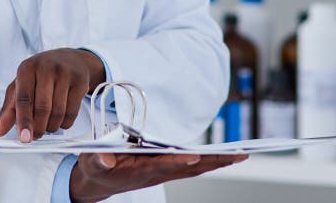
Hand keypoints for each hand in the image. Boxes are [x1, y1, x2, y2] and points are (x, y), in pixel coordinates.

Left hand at [0, 48, 105, 141]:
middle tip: (36, 135)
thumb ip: (10, 109)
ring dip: (52, 127)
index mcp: (27, 68)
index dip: (24, 121)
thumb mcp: (21, 85)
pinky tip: (61, 120)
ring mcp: (65, 73)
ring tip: (48, 126)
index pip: (24, 99)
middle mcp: (46, 67)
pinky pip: (73, 112)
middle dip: (39, 128)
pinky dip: (65, 123)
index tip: (25, 138)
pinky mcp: (80, 81)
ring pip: (58, 112)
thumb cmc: (41, 74)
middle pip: (42, 108)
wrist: (70, 59)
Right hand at [69, 153, 247, 202]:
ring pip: (196, 168)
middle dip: (214, 161)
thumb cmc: (97, 168)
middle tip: (240, 154)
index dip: (178, 160)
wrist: (99, 182)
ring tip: (242, 154)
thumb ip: (99, 160)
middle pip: (190, 167)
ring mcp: (165, 172)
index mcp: (140, 169)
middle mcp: (158, 172)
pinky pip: (194, 166)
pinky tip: (225, 157)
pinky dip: (211, 162)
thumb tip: (104, 159)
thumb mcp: (93, 162)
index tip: (194, 155)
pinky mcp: (167, 169)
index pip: (163, 164)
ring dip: (219, 162)